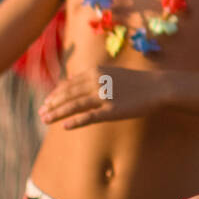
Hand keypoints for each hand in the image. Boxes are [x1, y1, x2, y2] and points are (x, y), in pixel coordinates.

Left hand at [39, 67, 164, 129]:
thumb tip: (75, 80)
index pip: (69, 84)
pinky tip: (65, 127)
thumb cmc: (135, 82)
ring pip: (74, 105)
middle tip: (40, 113)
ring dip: (57, 113)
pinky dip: (76, 122)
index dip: (56, 94)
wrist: (157, 87)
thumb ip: (93, 77)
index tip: (46, 102)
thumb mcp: (111, 73)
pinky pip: (90, 117)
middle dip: (52, 104)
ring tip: (45, 120)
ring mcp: (104, 96)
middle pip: (68, 95)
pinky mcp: (112, 110)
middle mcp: (97, 82)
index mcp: (96, 72)